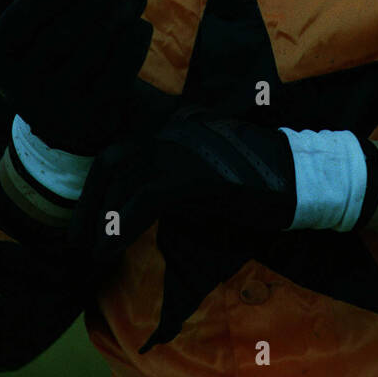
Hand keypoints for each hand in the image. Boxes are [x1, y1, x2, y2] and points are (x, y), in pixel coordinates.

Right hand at [0, 0, 152, 154]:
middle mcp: (21, 90)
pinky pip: (119, 71)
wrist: (70, 122)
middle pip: (62, 33)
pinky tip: (140, 25)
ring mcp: (59, 107)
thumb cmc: (50, 54)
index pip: (18, 21)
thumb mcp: (34, 25)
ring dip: (121, 13)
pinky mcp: (95, 116)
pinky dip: (133, 43)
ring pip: (94, 48)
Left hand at [68, 107, 296, 260]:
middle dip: (88, 202)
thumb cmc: (253, 184)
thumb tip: (129, 205)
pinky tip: (109, 252)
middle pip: (111, 159)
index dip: (96, 178)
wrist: (300, 182)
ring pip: (121, 177)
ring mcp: (183, 146)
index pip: (120, 141)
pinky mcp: (194, 173)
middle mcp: (173, 127)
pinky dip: (121, 226)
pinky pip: (144, 199)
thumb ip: (167, 178)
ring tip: (90, 251)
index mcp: (173, 124)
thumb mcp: (201, 176)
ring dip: (99, 219)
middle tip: (77, 239)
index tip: (84, 214)